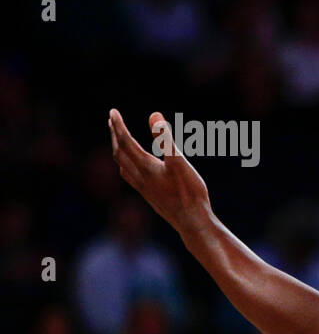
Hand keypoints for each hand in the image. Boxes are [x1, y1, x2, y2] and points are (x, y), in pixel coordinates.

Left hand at [108, 109, 212, 233]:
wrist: (191, 222)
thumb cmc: (189, 193)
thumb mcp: (180, 162)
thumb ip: (166, 139)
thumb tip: (154, 115)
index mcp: (146, 167)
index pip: (126, 141)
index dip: (119, 125)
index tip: (113, 111)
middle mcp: (140, 177)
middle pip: (120, 152)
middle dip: (115, 135)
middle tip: (112, 120)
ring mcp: (144, 188)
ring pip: (123, 165)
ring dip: (118, 149)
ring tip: (118, 139)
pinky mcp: (150, 196)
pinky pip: (130, 176)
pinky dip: (125, 164)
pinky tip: (133, 167)